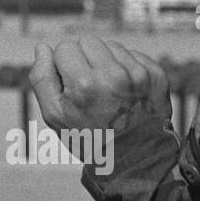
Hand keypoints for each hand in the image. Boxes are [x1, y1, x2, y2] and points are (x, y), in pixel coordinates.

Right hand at [30, 36, 171, 133]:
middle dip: (84, 59)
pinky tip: (127, 91)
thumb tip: (43, 47)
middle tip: (91, 88)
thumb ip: (42, 79)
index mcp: (85, 86)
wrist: (137, 160)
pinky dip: (127, 68)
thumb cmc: (91, 138)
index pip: (64, 48)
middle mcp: (115, 76)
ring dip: (106, 62)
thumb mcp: (55, 117)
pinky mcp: (157, 75)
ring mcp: (139, 75)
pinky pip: (133, 55)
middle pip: (87, 41)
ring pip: (110, 46)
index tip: (72, 88)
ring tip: (110, 91)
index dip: (63, 66)